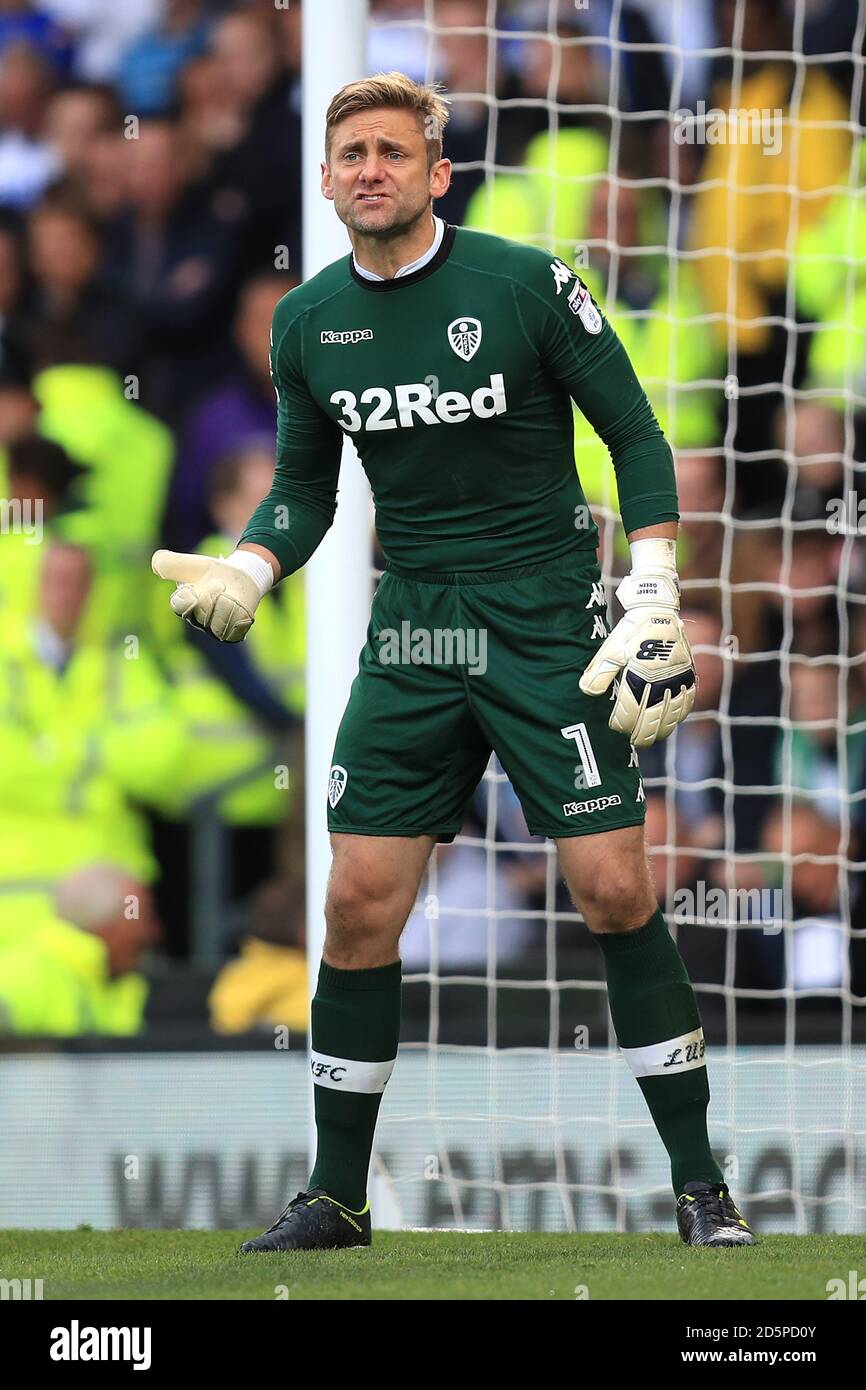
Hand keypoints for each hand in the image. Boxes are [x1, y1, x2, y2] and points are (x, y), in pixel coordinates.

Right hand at [151, 549, 271, 642]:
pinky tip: (240, 606)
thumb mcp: (190, 563)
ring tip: (231, 594)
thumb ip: (169, 563)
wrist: (241, 575)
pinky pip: (234, 631)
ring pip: (218, 625)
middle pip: (202, 615)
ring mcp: (216, 629)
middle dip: (211, 596)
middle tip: (220, 583)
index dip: (186, 598)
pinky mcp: (233, 633)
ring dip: (227, 605)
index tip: (193, 586)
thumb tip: (156, 565)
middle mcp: (198, 620)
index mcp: (184, 605)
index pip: (179, 606)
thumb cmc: (213, 571)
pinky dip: (238, 616)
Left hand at [579, 539, 695, 746]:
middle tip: (634, 741)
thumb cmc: (629, 632)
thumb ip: (599, 673)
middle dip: (643, 735)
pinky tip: (673, 721)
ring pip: (672, 715)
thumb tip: (587, 693)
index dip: (622, 724)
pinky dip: (680, 715)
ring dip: (663, 729)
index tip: (615, 728)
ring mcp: (677, 678)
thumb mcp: (610, 650)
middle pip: (653, 719)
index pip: (630, 712)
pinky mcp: (688, 673)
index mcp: (639, 676)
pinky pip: (688, 701)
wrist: (657, 610)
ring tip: (653, 736)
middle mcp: (660, 680)